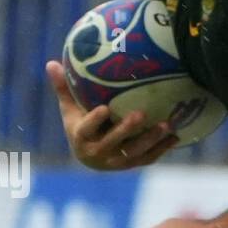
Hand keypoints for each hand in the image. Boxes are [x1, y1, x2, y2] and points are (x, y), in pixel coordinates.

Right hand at [46, 60, 178, 170]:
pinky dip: (162, 149)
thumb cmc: (79, 125)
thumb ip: (64, 88)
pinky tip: (175, 136)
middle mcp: (98, 153)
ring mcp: (116, 162)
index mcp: (81, 138)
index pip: (86, 130)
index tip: (103, 108)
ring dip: (151, 140)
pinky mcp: (131, 165)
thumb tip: (51, 62)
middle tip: (141, 114)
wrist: (90, 155)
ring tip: (166, 125)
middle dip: (127, 130)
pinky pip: (147, 158)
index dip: (94, 121)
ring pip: (134, 153)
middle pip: (113, 143)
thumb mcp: (70, 108)